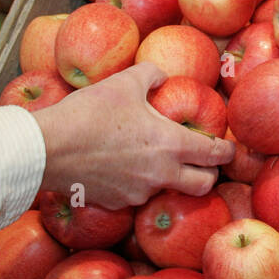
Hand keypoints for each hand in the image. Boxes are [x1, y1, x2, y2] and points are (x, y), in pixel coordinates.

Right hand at [31, 62, 233, 208]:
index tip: (230, 149)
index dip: (228, 152)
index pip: (215, 155)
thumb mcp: (124, 82)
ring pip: (168, 190)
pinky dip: (139, 183)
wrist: (48, 148)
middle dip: (209, 174)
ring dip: (169, 177)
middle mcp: (162, 174)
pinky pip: (138, 194)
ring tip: (153, 158)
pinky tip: (124, 166)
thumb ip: (151, 75)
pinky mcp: (117, 202)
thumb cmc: (90, 112)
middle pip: (204, 185)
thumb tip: (161, 77)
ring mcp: (139, 193)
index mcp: (172, 145)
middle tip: (203, 162)